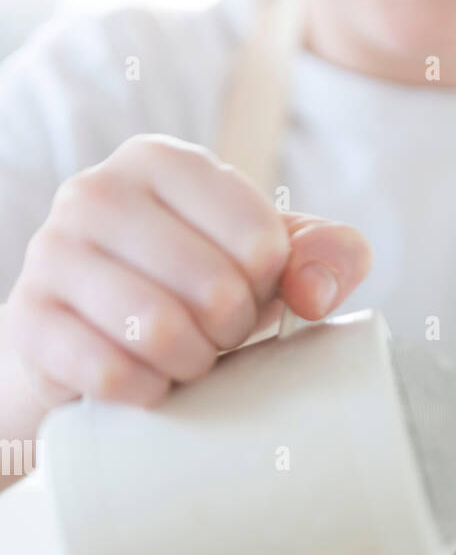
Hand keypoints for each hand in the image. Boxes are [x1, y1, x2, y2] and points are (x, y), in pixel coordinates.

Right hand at [5, 134, 370, 409]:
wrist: (85, 342)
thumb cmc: (189, 292)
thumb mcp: (265, 262)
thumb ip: (327, 254)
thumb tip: (314, 294)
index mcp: (162, 162)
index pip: (260, 240)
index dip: (268, 288)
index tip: (245, 293)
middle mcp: (97, 192)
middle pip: (216, 290)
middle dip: (231, 333)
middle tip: (215, 337)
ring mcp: (51, 254)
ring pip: (161, 330)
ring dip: (191, 365)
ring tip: (185, 360)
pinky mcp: (30, 323)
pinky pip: (112, 372)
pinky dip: (147, 392)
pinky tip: (148, 384)